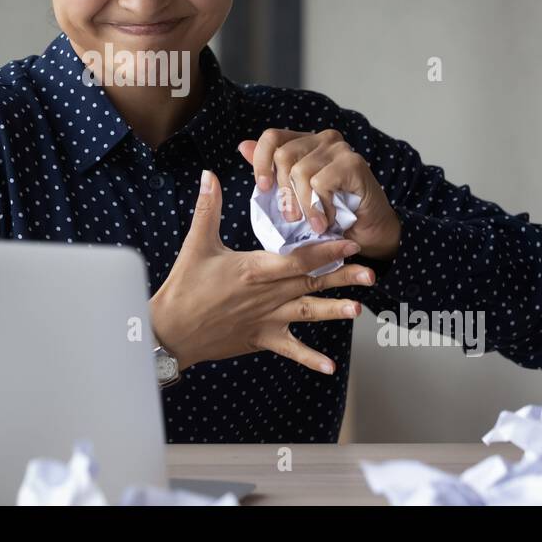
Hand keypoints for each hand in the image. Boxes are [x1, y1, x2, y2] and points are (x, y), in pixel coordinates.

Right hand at [149, 169, 376, 375]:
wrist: (170, 330)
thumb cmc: (183, 286)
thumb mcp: (197, 244)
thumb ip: (209, 207)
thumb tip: (210, 174)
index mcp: (255, 269)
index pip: (298, 258)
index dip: (326, 249)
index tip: (350, 242)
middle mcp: (266, 295)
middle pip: (311, 282)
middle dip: (343, 276)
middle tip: (371, 272)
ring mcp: (266, 319)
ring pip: (307, 312)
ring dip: (335, 311)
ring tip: (360, 309)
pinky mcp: (260, 338)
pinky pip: (290, 349)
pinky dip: (310, 358)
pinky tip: (331, 367)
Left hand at [239, 128, 400, 260]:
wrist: (368, 233)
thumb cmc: (331, 214)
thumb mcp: (295, 195)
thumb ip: (272, 171)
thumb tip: (243, 146)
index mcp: (305, 143)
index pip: (272, 137)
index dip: (262, 161)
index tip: (263, 188)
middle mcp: (323, 139)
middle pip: (284, 155)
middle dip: (284, 192)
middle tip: (292, 218)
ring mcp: (340, 149)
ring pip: (301, 171)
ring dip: (304, 206)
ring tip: (314, 224)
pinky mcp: (353, 163)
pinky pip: (320, 183)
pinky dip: (320, 208)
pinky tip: (328, 220)